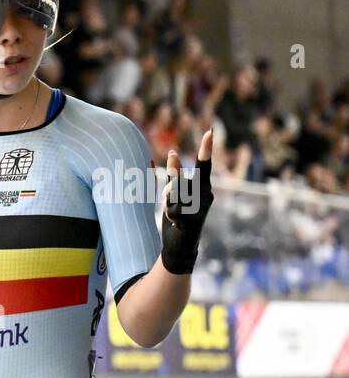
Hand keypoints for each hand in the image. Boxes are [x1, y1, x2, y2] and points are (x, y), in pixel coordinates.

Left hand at [160, 128, 213, 273]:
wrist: (180, 245)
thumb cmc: (178, 216)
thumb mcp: (175, 193)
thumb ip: (174, 175)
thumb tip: (171, 153)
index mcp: (205, 187)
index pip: (204, 166)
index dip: (206, 149)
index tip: (209, 132)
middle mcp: (207, 196)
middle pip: (180, 181)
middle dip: (170, 186)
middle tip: (171, 196)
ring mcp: (201, 209)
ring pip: (173, 194)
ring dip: (168, 202)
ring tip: (174, 211)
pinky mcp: (192, 221)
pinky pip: (172, 210)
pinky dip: (169, 214)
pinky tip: (176, 222)